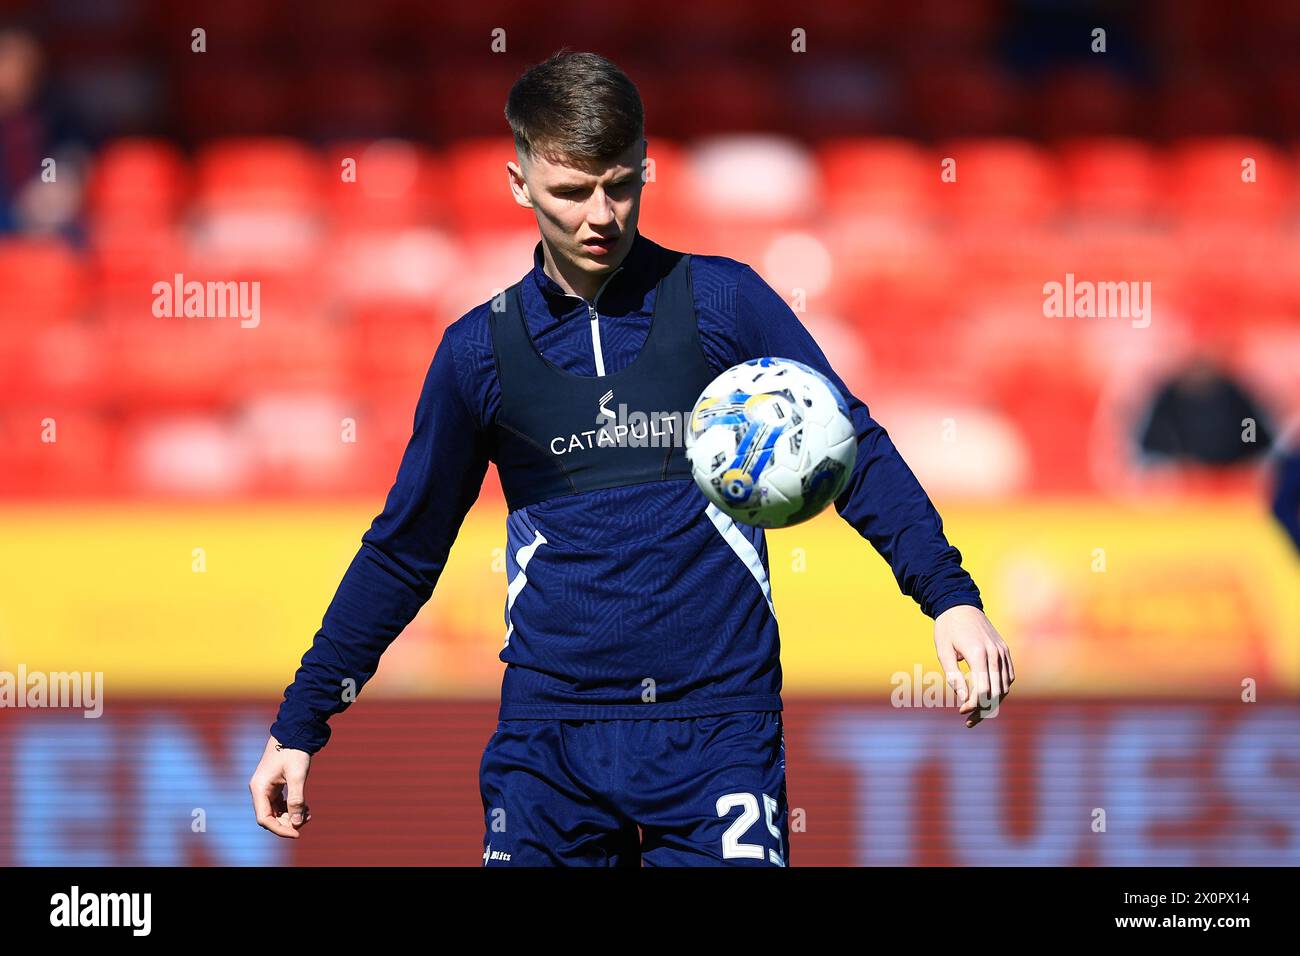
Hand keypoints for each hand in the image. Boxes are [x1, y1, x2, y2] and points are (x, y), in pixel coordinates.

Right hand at [249, 736, 311, 837]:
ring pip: (275, 811)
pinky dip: (292, 807)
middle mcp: (259, 789)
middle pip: (270, 817)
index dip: (279, 829)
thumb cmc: (294, 751)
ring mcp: (266, 787)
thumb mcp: (297, 775)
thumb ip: (297, 799)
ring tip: (309, 814)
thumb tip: (298, 823)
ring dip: (291, 816)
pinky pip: (280, 803)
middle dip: (287, 822)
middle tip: (306, 820)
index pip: (264, 819)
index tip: (296, 833)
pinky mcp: (274, 785)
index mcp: (259, 788)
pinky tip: (306, 808)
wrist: (294, 731)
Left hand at [933, 605, 1013, 727]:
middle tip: (969, 720)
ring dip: (994, 702)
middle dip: (984, 709)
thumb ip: (954, 677)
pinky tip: (988, 696)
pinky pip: (1009, 676)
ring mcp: (1003, 652)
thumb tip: (963, 699)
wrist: (959, 605)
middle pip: (997, 692)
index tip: (961, 711)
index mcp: (978, 653)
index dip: (973, 705)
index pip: (983, 690)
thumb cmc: (947, 629)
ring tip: (977, 712)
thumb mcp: (943, 652)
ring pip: (1005, 686)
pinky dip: (1001, 689)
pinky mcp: (1005, 650)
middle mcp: (995, 653)